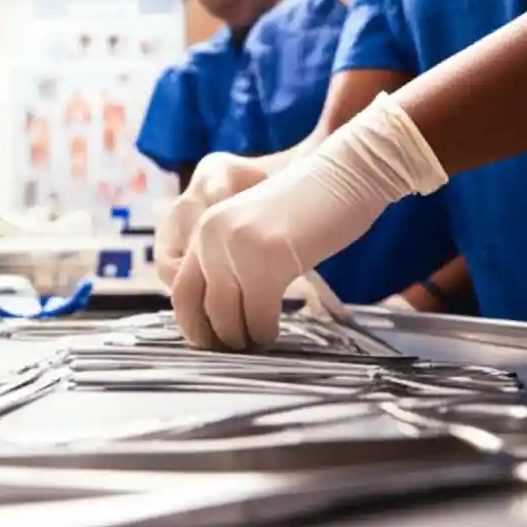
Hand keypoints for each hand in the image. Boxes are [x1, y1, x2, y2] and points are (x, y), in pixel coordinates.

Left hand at [171, 93, 447, 348]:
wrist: (347, 174)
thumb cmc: (309, 207)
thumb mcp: (255, 230)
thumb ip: (231, 260)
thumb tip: (219, 311)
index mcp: (205, 226)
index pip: (180, 285)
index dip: (191, 320)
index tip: (208, 339)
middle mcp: (211, 235)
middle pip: (193, 304)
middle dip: (210, 336)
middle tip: (230, 352)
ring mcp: (236, 247)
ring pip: (225, 316)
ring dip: (240, 338)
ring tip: (257, 342)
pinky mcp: (267, 262)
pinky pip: (257, 317)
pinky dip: (264, 333)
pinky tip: (274, 334)